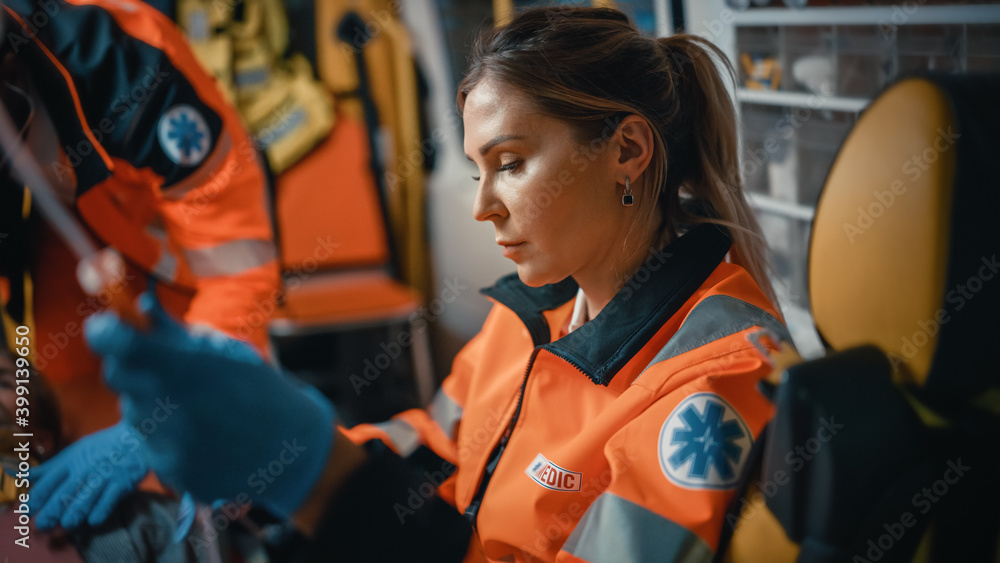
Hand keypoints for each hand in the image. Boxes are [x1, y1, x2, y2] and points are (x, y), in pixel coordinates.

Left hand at [29, 422, 147, 529]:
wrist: (138, 437)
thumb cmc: (104, 446)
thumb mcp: (75, 451)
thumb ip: (50, 468)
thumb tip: (21, 476)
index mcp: (73, 461)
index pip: (50, 480)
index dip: (37, 496)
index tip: (28, 509)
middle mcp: (86, 469)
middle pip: (66, 491)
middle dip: (52, 510)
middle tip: (44, 524)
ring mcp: (105, 476)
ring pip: (87, 497)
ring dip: (75, 512)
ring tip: (68, 524)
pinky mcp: (122, 482)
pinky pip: (110, 499)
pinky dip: (101, 511)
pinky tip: (94, 520)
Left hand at [84, 292, 335, 518]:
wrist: (290, 448)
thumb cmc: (259, 390)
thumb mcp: (226, 352)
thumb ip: (177, 332)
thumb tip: (141, 306)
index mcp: (187, 369)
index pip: (119, 345)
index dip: (106, 332)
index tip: (107, 326)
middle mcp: (170, 408)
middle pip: (118, 377)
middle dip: (133, 367)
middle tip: (164, 368)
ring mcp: (167, 445)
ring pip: (132, 412)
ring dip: (151, 403)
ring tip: (194, 407)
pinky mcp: (169, 473)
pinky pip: (150, 445)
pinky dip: (167, 436)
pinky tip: (201, 435)